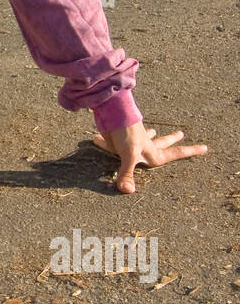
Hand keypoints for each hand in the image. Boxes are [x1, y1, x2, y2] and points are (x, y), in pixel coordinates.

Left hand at [92, 121, 207, 193]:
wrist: (111, 112)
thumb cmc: (126, 132)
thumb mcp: (128, 155)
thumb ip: (127, 174)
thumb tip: (128, 191)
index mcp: (151, 151)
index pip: (174, 153)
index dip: (190, 152)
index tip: (205, 147)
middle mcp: (144, 145)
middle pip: (161, 143)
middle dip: (171, 140)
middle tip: (181, 134)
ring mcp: (131, 140)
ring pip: (143, 137)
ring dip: (149, 134)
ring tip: (154, 131)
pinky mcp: (117, 137)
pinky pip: (113, 141)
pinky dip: (105, 141)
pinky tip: (96, 139)